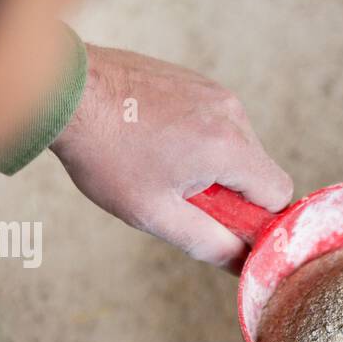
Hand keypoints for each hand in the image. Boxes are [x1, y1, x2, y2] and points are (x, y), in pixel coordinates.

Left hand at [50, 44, 291, 267]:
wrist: (64, 92)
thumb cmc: (105, 154)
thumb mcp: (155, 214)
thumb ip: (208, 243)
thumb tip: (241, 262)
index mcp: (228, 146)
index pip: (279, 193)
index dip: (258, 217)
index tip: (225, 224)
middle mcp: (230, 112)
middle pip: (258, 168)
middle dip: (231, 191)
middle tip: (181, 197)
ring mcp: (212, 90)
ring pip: (237, 144)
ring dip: (213, 164)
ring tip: (162, 166)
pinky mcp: (194, 79)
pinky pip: (215, 120)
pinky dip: (198, 138)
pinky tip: (156, 142)